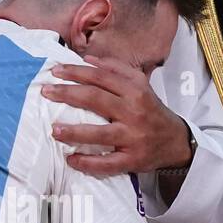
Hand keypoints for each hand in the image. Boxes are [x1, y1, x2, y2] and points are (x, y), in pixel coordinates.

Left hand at [42, 56, 191, 175]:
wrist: (176, 142)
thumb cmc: (151, 111)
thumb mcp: (141, 85)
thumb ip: (116, 69)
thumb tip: (88, 59)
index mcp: (135, 91)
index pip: (101, 77)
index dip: (77, 72)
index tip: (55, 71)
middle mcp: (134, 112)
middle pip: (96, 100)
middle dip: (68, 94)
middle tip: (46, 92)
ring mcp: (133, 138)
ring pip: (100, 134)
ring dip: (74, 132)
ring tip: (54, 129)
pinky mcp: (132, 160)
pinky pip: (107, 163)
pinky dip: (88, 163)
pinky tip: (71, 159)